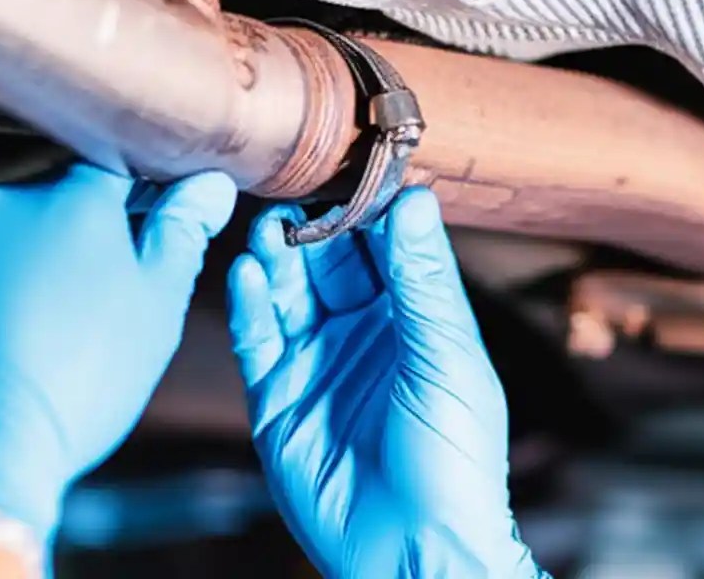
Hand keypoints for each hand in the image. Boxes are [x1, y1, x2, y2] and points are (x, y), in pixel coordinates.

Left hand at [0, 164, 236, 538]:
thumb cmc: (80, 381)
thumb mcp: (155, 310)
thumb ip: (182, 234)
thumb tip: (210, 183)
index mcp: (77, 199)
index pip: (115, 172)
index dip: (131, 204)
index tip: (138, 241)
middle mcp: (5, 197)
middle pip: (50, 200)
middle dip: (69, 238)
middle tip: (83, 302)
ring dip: (15, 260)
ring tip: (27, 326)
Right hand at [227, 189, 544, 577]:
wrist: (415, 548)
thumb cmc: (455, 460)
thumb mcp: (447, 357)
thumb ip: (424, 279)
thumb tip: (417, 200)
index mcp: (413, 320)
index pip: (383, 246)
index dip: (365, 207)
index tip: (347, 164)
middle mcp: (362, 335)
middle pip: (328, 262)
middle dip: (312, 225)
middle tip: (294, 190)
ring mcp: (316, 364)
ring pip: (288, 293)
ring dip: (277, 257)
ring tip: (270, 228)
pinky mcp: (278, 398)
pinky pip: (257, 340)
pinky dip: (250, 304)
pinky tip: (248, 272)